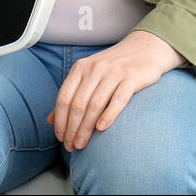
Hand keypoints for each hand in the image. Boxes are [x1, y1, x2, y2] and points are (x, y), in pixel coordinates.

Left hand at [44, 30, 186, 151]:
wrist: (145, 48)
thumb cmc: (114, 67)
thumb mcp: (89, 75)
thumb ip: (71, 95)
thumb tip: (50, 120)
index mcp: (81, 68)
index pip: (64, 97)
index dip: (60, 120)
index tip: (60, 137)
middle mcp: (95, 69)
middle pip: (78, 104)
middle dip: (72, 128)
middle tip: (71, 146)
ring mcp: (114, 72)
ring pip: (95, 104)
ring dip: (86, 128)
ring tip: (82, 144)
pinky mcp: (132, 78)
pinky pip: (118, 98)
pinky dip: (109, 115)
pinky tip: (102, 129)